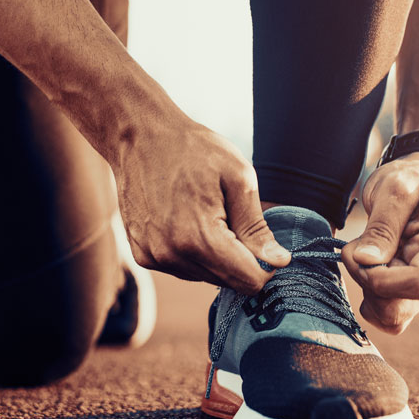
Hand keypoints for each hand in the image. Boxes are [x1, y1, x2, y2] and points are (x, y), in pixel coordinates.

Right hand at [111, 116, 289, 293]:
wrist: (140, 136)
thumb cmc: (193, 149)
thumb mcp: (237, 177)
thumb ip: (257, 226)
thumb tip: (279, 261)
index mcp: (199, 237)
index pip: (249, 281)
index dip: (266, 264)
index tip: (263, 239)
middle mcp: (172, 255)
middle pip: (228, 282)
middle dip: (240, 258)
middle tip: (232, 216)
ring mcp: (153, 257)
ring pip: (205, 277)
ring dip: (216, 255)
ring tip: (206, 213)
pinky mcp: (142, 255)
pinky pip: (183, 268)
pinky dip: (194, 252)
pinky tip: (187, 219)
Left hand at [340, 152, 418, 333]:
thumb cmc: (414, 179)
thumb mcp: (395, 189)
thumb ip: (382, 227)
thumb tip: (366, 261)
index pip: (418, 284)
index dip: (381, 278)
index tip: (361, 254)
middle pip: (400, 309)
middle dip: (367, 284)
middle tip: (356, 249)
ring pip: (392, 316)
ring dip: (367, 289)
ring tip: (367, 252)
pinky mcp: (414, 291)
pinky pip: (388, 313)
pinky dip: (371, 295)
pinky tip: (370, 265)